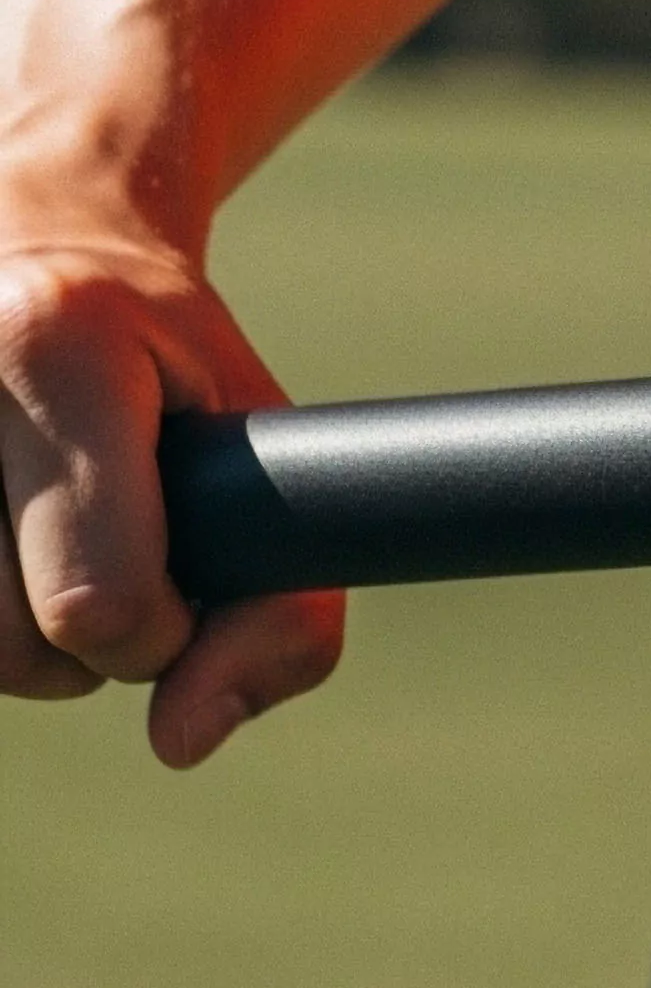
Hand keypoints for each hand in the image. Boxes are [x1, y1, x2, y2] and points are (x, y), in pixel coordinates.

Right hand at [0, 213, 341, 765]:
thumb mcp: (265, 453)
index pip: (97, 599)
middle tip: (114, 558)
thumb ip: (285, 615)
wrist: (33, 243)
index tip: (181, 582)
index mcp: (58, 349)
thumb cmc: (170, 363)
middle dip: (88, 644)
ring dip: (18, 640)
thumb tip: (184, 743)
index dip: (159, 634)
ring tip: (49, 546)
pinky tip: (0, 548)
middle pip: (13, 647)